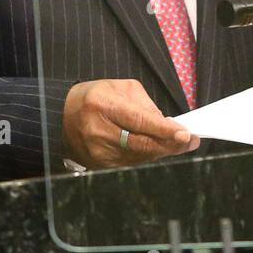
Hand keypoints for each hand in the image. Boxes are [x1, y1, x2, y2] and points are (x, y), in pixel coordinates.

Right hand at [62, 79, 199, 169]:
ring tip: (178, 144)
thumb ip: (145, 104)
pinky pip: (131, 163)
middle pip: (141, 144)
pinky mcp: (99, 165)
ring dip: (162, 151)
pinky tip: (158, 149)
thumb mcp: (120, 88)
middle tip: (190, 141)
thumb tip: (166, 124)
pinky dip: (148, 156)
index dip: (164, 130)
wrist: (63, 116)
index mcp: (102, 105)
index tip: (184, 134)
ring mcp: (98, 151)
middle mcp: (98, 130)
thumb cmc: (95, 97)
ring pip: (139, 156)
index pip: (139, 121)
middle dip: (170, 144)